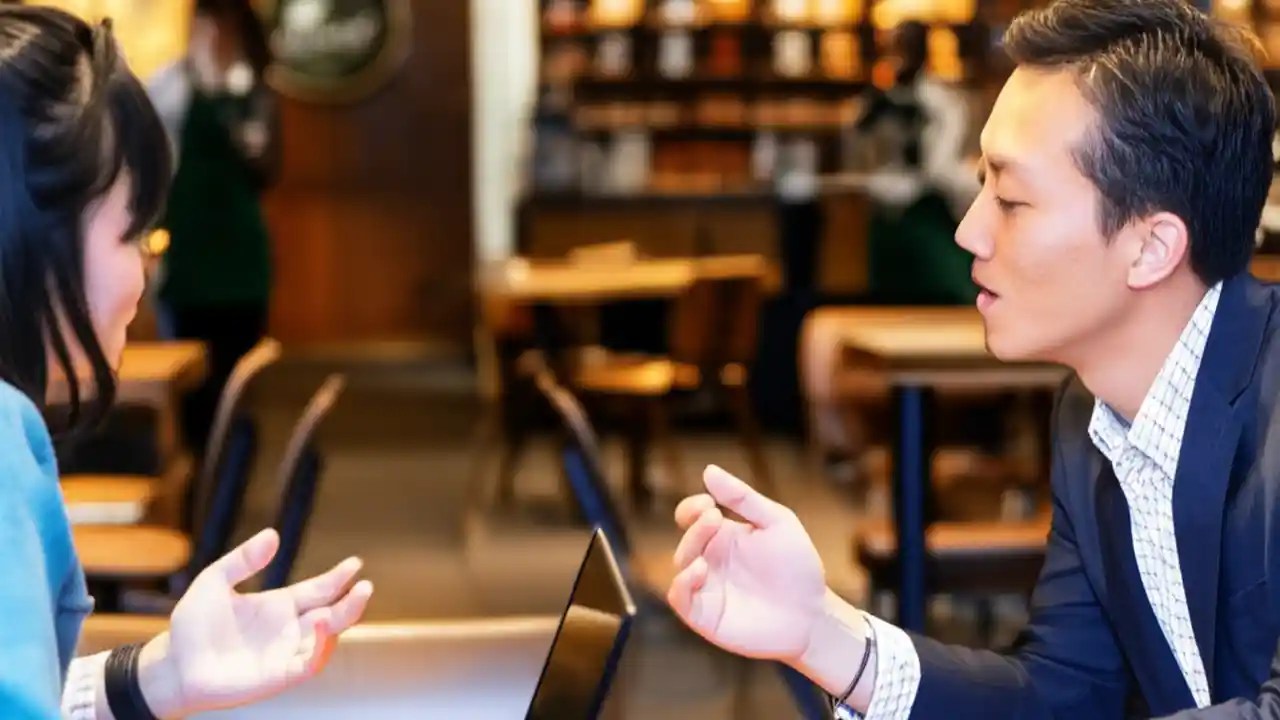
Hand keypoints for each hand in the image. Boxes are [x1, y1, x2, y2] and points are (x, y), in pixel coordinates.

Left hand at [139, 529, 373, 717]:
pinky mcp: (278, 676)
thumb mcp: (214, 580)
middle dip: (352, 600)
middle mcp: (289, 629)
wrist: (174, 665)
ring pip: (327, 637)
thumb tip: (273, 534)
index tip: (354, 563)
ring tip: (355, 599)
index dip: (337, 578)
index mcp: (279, 605)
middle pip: (332, 613)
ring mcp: (285, 653)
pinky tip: (320, 627)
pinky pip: (309, 663)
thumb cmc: (192, 626)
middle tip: (365, 585)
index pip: (318, 590)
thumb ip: (243, 559)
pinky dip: (320, 647)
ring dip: (343, 620)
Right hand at [666, 466, 826, 662]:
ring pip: (680, 564)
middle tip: (716, 518)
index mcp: (724, 536)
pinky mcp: (704, 615)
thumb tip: (708, 470)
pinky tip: (700, 571)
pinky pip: (679, 597)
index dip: (692, 507)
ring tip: (710, 545)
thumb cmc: (797, 568)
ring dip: (689, 549)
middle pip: (687, 538)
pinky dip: (682, 583)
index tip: (710, 503)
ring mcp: (706, 587)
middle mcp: (711, 559)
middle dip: (696, 527)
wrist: (813, 616)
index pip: (691, 516)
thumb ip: (742, 498)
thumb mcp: (776, 522)